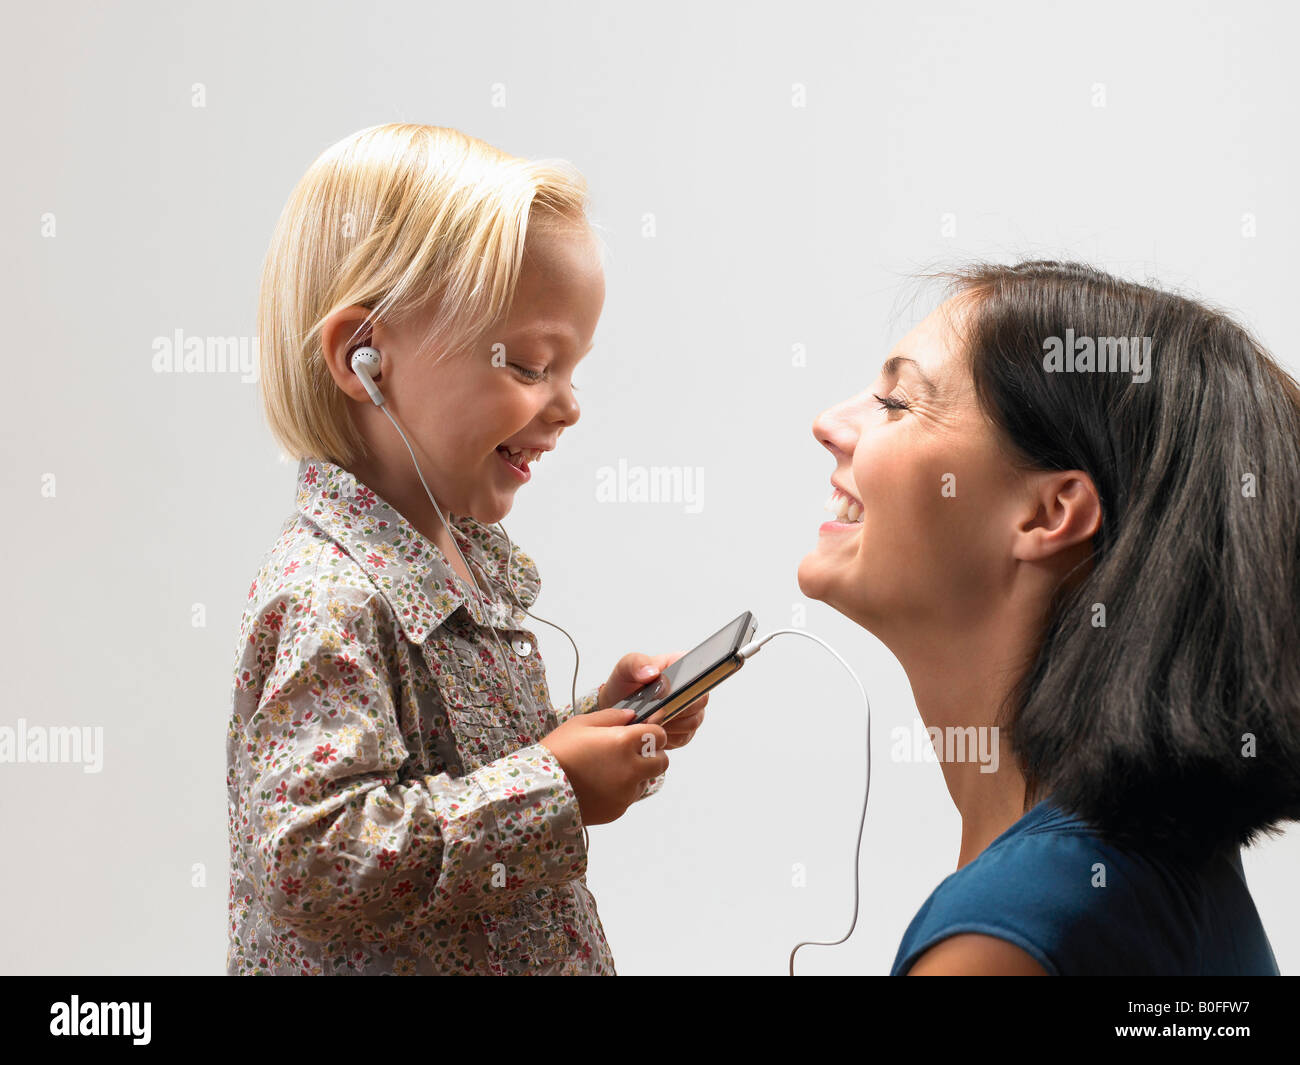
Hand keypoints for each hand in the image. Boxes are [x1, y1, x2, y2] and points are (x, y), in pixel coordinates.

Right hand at [540, 708, 667, 825]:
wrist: (539, 790)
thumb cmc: (558, 752)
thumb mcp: (582, 723)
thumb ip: (612, 716)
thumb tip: (631, 716)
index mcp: (624, 742)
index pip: (659, 735)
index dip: (653, 733)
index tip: (645, 733)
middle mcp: (631, 768)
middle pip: (662, 762)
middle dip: (653, 755)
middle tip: (634, 753)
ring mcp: (626, 792)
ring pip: (647, 780)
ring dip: (638, 774)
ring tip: (611, 770)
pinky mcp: (618, 810)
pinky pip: (630, 797)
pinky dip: (623, 790)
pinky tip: (602, 784)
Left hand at [596, 651, 709, 749]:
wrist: (617, 709)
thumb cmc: (624, 685)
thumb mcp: (625, 668)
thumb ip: (636, 664)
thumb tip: (652, 672)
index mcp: (682, 665)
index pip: (698, 675)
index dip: (684, 687)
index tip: (664, 696)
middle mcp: (691, 688)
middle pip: (698, 701)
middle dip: (673, 709)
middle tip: (651, 713)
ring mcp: (691, 711)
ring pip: (692, 722)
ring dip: (669, 724)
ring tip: (648, 720)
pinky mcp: (685, 731)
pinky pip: (683, 738)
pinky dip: (666, 736)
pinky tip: (652, 731)